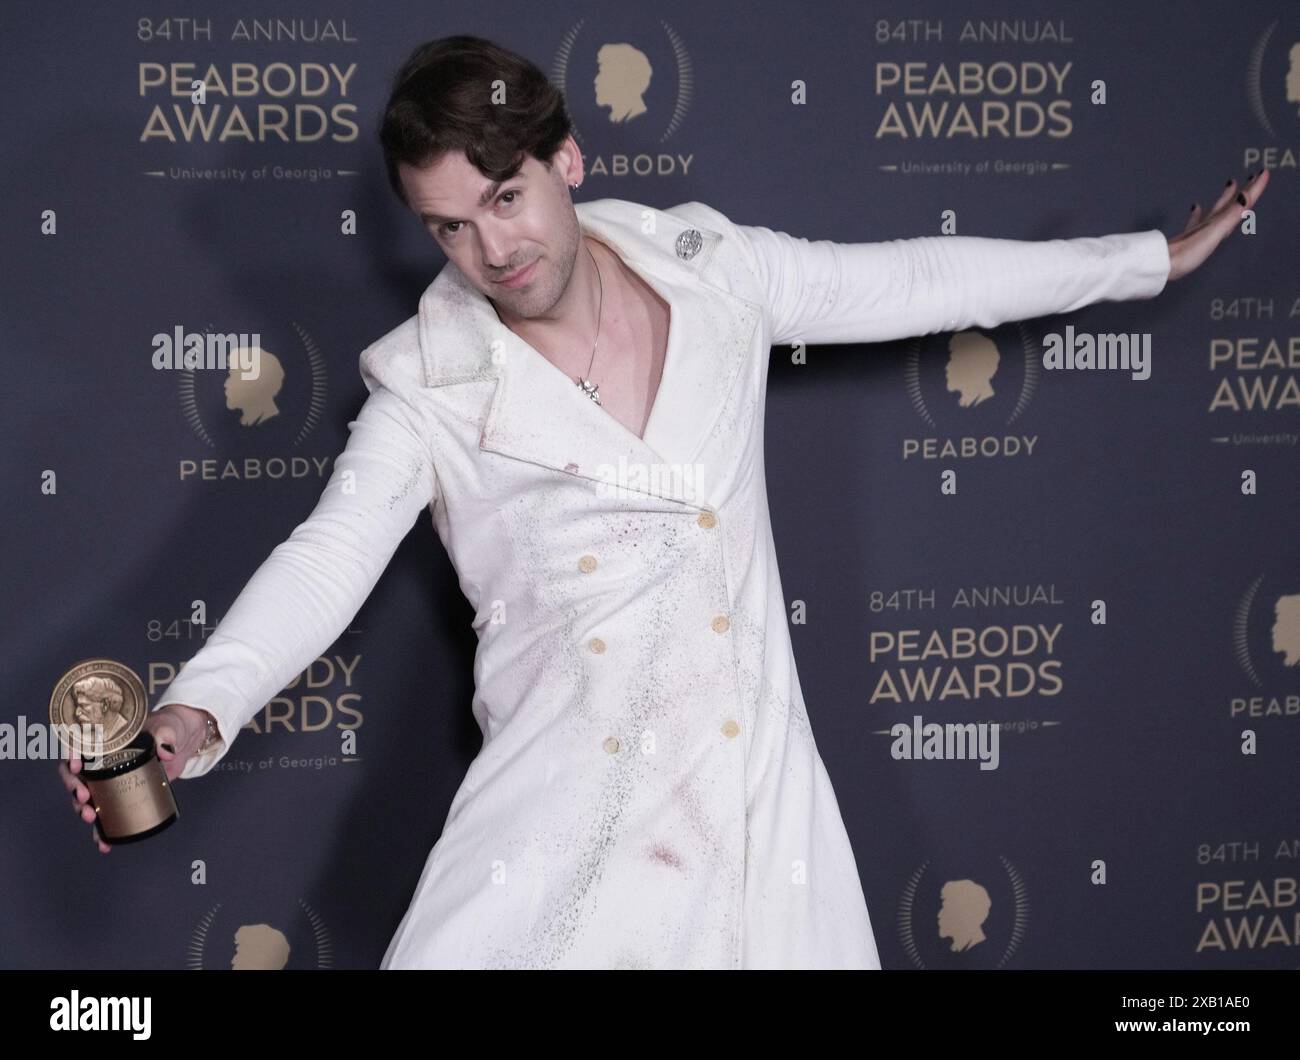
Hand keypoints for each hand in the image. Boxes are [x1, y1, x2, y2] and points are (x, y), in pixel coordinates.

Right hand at [56, 703, 215, 853]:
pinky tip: (104, 843)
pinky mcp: (122, 793)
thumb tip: (166, 750)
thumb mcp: (169, 726)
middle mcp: (103, 758)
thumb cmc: (172, 727)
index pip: (80, 745)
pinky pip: (108, 813)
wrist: (184, 740)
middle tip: (84, 798)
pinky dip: (103, 830)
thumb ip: (167, 735)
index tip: (76, 766)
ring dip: (83, 809)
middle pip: (77, 774)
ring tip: (91, 818)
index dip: (72, 755)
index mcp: (108, 738)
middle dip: (74, 788)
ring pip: (87, 796)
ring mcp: (111, 778)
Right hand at [1167, 169, 1269, 281]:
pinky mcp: (1189, 236)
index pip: (1244, 204)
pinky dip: (1199, 212)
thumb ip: (1229, 216)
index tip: (1264, 173)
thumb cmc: (1189, 253)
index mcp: (1223, 225)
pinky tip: (1196, 207)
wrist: (1165, 266)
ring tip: (1231, 183)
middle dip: (1246, 190)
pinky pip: (1197, 220)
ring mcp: (1202, 231)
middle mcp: (1216, 227)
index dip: (1255, 188)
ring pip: (1219, 210)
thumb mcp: (1212, 233)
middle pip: (1235, 205)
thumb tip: (1245, 197)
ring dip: (1226, 197)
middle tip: (1255, 175)